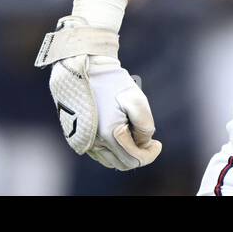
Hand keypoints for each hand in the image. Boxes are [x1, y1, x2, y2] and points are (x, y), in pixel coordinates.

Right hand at [35, 12, 161, 170]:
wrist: (82, 68)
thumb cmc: (111, 82)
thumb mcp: (136, 99)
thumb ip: (144, 125)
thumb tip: (144, 142)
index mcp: (109, 134)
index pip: (134, 160)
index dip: (149, 155)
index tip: (157, 143)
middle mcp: (92, 144)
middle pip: (122, 163)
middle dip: (138, 154)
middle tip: (149, 141)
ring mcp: (82, 142)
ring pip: (109, 160)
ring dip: (124, 152)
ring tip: (133, 133)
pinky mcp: (75, 137)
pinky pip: (98, 152)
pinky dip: (111, 148)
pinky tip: (119, 131)